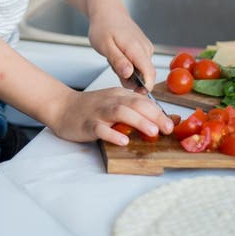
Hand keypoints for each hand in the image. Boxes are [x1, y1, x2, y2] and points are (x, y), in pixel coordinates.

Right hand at [48, 86, 172, 144]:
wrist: (62, 107)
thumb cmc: (91, 107)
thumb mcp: (112, 102)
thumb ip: (131, 108)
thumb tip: (156, 119)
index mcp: (118, 95)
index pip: (142, 100)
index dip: (159, 111)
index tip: (172, 123)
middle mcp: (110, 101)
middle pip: (135, 104)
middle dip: (154, 115)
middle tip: (168, 128)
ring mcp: (99, 112)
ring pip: (120, 113)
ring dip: (138, 121)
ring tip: (152, 132)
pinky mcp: (88, 124)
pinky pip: (101, 129)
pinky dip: (112, 134)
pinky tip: (122, 141)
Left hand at [88, 4, 155, 89]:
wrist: (107, 11)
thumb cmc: (103, 26)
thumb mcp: (105, 46)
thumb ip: (118, 61)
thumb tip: (129, 74)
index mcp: (137, 48)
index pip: (150, 74)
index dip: (144, 87)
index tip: (133, 92)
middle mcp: (145, 48)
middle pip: (145, 74)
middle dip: (131, 79)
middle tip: (113, 67)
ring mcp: (146, 48)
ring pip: (141, 70)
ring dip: (128, 71)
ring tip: (114, 58)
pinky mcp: (144, 48)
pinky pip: (139, 63)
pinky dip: (129, 64)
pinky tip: (118, 56)